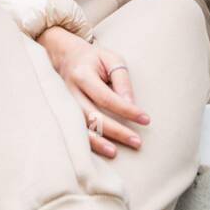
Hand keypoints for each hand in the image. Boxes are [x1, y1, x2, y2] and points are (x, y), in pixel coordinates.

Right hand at [37, 26, 149, 157]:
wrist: (66, 57)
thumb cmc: (94, 59)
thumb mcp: (111, 59)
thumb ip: (122, 80)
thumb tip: (131, 105)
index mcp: (82, 75)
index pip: (106, 98)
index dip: (126, 110)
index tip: (146, 119)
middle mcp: (70, 92)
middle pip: (93, 116)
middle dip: (116, 131)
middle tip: (137, 142)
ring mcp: (64, 105)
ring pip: (81, 128)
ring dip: (99, 143)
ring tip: (116, 153)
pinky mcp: (64, 114)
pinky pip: (75, 133)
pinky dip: (88, 144)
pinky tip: (102, 150)